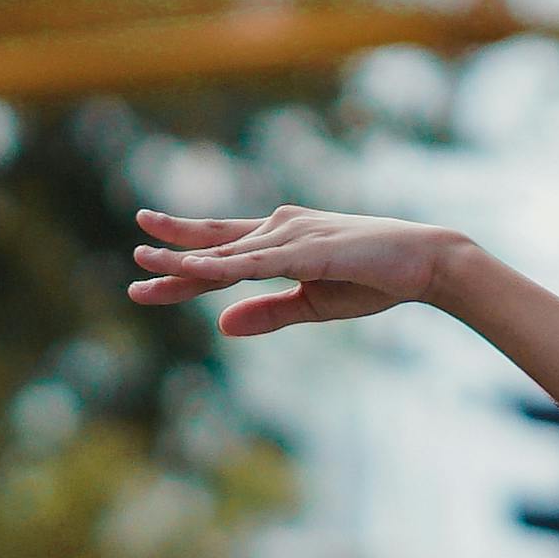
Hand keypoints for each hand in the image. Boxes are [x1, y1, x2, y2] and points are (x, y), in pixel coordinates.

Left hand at [131, 206, 452, 336]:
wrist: (423, 263)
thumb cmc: (373, 281)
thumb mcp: (313, 306)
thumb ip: (267, 314)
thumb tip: (220, 326)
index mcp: (280, 244)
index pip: (221, 259)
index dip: (183, 270)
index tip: (148, 278)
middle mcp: (279, 231)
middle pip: (215, 245)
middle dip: (172, 251)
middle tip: (135, 256)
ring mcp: (291, 236)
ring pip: (227, 251)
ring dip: (186, 258)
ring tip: (146, 259)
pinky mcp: (306, 250)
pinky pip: (255, 262)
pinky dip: (223, 266)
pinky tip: (194, 269)